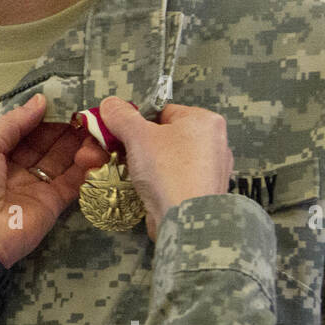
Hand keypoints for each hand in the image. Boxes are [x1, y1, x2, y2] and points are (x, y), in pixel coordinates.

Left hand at [0, 93, 108, 266]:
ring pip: (62, 159)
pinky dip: (85, 166)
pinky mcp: (53, 204)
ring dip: (78, 143)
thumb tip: (40, 101)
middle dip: (64, 127)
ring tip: (96, 125)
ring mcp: (36, 186)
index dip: (43, 116)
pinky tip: (96, 149)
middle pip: (46, 143)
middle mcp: (16, 168)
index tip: (65, 100)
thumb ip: (12, 123)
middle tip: (86, 110)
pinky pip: (72, 181)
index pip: (24, 130)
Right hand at [94, 97, 233, 241]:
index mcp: (205, 120)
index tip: (119, 135)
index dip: (137, 122)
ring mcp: (211, 170)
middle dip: (137, 146)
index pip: (163, 112)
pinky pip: (174, 179)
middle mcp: (214, 142)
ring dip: (144, 165)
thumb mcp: (138, 135)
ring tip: (126, 173)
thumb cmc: (168, 170)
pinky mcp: (203, 193)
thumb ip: (122, 115)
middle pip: (164, 136)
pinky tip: (144, 189)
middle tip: (115, 154)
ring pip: (167, 159)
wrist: (187, 220)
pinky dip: (158, 182)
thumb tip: (110, 104)